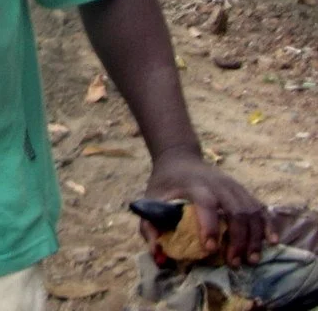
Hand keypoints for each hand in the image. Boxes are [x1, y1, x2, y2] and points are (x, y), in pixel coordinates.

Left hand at [144, 148, 275, 266]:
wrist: (179, 157)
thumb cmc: (165, 183)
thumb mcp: (150, 199)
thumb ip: (148, 225)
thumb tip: (156, 253)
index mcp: (194, 184)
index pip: (205, 203)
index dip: (209, 225)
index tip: (209, 248)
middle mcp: (217, 183)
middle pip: (235, 210)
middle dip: (238, 239)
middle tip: (235, 263)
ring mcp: (232, 185)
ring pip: (251, 210)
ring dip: (254, 237)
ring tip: (252, 260)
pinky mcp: (242, 189)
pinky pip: (260, 207)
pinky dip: (268, 224)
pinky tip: (272, 241)